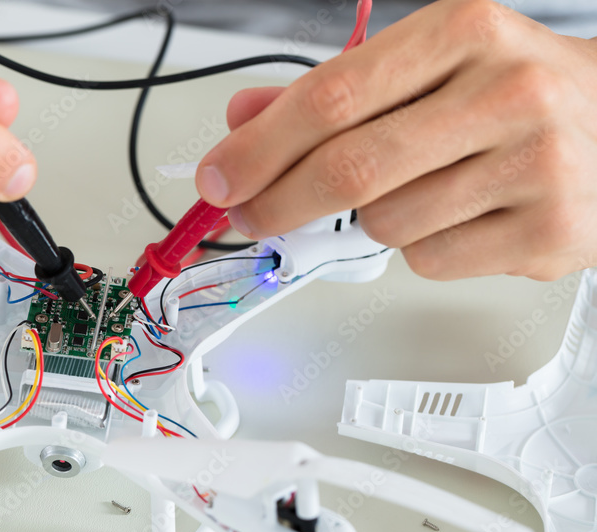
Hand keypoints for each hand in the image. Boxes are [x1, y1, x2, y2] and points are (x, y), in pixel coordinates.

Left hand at [196, 0, 596, 280]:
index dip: (259, 147)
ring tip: (414, 190)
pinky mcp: (548, 232)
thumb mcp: (427, 65)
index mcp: (464, 33)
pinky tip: (457, 215)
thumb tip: (244, 120)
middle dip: (279, 203)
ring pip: (385, 225)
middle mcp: (505, 92)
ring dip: (370, 221)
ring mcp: (535, 164)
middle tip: (250, 215)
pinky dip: (420, 248)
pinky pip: (429, 260)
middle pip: (348, 169)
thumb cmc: (513, 92)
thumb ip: (334, 92)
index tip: (220, 175)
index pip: (330, 98)